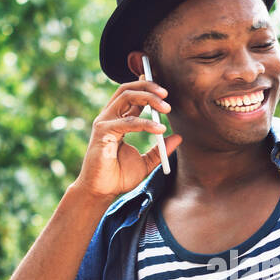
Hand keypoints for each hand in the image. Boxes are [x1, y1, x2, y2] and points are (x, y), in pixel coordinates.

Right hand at [73, 77, 182, 202]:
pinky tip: (159, 129)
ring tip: (166, 108)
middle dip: (148, 87)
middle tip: (167, 95)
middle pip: (127, 89)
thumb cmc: (119, 177)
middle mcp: (109, 117)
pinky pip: (128, 122)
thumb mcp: (146, 162)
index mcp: (118, 120)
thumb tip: (178, 137)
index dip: (146, 87)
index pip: (131, 94)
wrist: (102, 192)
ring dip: (149, 98)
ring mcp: (104, 122)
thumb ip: (160, 149)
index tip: (164, 90)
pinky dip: (145, 123)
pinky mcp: (102, 132)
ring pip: (126, 96)